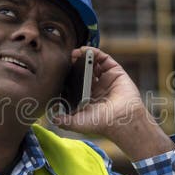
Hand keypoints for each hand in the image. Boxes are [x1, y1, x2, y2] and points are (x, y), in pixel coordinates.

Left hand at [53, 47, 174, 160]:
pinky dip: (95, 53)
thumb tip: (52, 119)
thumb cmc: (102, 123)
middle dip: (75, 64)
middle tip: (67, 59)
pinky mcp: (115, 72)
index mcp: (88, 97)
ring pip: (93, 63)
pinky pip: (104, 59)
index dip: (68, 76)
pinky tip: (86, 50)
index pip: (75, 83)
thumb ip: (65, 121)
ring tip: (74, 53)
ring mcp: (106, 79)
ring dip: (83, 56)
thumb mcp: (79, 123)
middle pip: (83, 71)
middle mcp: (97, 87)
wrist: (122, 120)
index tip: (60, 71)